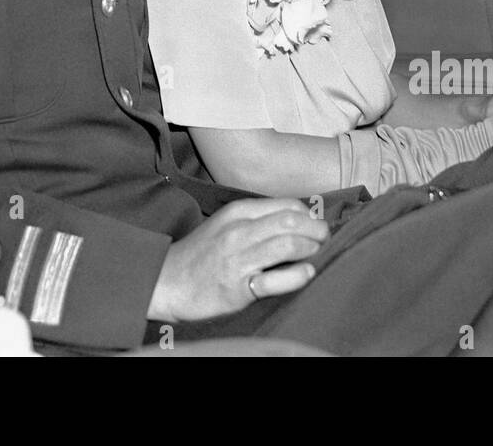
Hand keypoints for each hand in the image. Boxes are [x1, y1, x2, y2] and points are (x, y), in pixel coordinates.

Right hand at [148, 198, 327, 322]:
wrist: (168, 280)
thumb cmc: (202, 253)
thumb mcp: (226, 224)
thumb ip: (256, 220)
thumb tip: (296, 220)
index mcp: (238, 212)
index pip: (286, 205)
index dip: (309, 215)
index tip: (315, 226)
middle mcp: (239, 231)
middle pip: (292, 221)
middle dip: (317, 230)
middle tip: (324, 240)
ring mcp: (239, 259)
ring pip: (288, 244)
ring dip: (311, 249)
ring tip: (316, 255)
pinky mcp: (239, 287)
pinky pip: (277, 279)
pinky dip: (298, 276)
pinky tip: (306, 274)